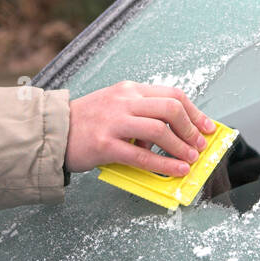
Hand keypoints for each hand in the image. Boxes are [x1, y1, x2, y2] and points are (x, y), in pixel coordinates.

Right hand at [64, 80, 215, 176]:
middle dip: (191, 128)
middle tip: (200, 145)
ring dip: (181, 147)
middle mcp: (123, 101)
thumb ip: (142, 113)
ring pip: (160, 130)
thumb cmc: (86, 122)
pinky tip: (176, 170)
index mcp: (129, 89)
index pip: (172, 94)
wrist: (52, 131)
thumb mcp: (115, 106)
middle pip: (170, 108)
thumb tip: (174, 133)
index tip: (206, 128)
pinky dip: (165, 164)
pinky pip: (142, 155)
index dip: (195, 112)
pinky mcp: (105, 144)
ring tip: (191, 160)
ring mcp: (114, 122)